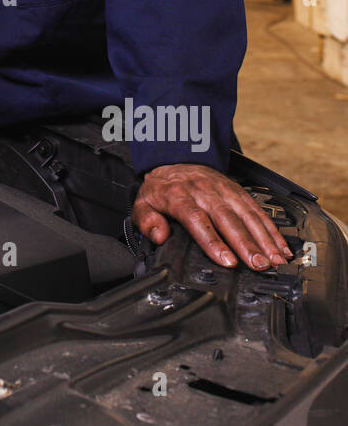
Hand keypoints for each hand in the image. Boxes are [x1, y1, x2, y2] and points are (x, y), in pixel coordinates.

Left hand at [132, 163, 292, 270]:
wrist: (175, 160)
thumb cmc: (162, 189)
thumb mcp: (143, 203)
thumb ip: (147, 221)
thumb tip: (160, 235)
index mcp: (180, 196)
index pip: (198, 219)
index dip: (213, 241)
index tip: (227, 260)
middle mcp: (205, 191)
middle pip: (228, 219)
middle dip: (246, 244)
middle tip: (259, 265)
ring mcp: (224, 190)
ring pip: (247, 214)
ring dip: (264, 238)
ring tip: (276, 260)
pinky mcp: (238, 191)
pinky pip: (257, 210)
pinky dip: (271, 229)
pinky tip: (281, 246)